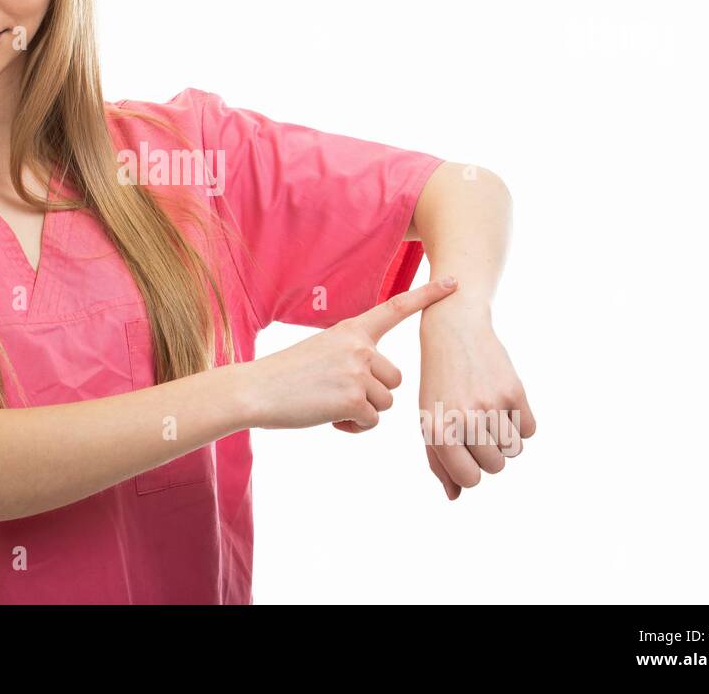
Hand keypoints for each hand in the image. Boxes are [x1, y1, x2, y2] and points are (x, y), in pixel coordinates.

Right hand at [241, 279, 458, 430]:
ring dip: (363, 411)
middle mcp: (359, 346)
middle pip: (394, 379)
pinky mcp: (353, 399)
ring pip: (385, 402)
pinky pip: (371, 421)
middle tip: (337, 395)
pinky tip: (326, 417)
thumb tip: (373, 390)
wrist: (254, 390)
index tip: (454, 283)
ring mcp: (357, 372)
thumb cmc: (284, 376)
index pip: (395, 308)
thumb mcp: (322, 352)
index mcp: (350, 329)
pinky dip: (352, 426)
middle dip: (373, 394)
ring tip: (329, 404)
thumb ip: (352, 359)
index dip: (427, 295)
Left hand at [417, 295, 535, 499]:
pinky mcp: (514, 391)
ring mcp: (491, 405)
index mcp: (439, 430)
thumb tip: (455, 496)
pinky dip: (521, 423)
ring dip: (506, 438)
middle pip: (495, 467)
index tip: (467, 456)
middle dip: (489, 454)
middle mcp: (464, 419)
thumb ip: (439, 460)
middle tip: (477, 429)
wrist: (454, 332)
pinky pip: (530, 430)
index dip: (471, 472)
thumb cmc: (438, 383)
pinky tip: (503, 402)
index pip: (470, 479)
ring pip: (514, 450)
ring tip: (489, 414)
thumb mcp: (428, 419)